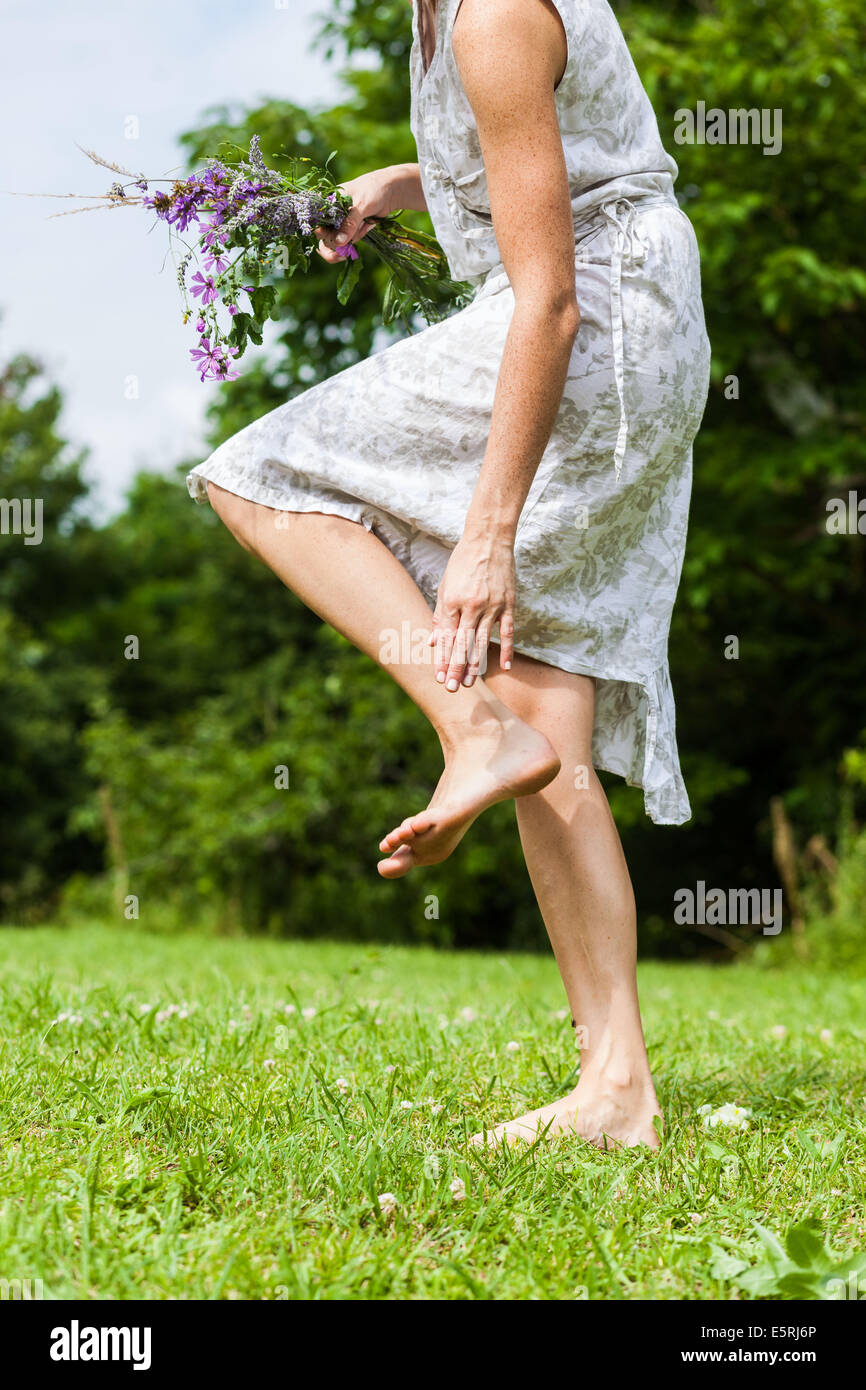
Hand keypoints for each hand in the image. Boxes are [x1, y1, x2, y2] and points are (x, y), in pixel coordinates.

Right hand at [316, 168, 398, 264]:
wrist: (390, 192)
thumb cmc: (372, 190)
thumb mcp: (360, 206)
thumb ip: (349, 223)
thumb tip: (338, 242)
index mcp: (328, 204)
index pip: (317, 223)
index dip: (323, 234)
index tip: (335, 241)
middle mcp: (332, 215)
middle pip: (324, 237)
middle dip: (335, 243)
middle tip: (345, 246)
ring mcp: (341, 224)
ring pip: (336, 242)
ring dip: (348, 242)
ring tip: (362, 227)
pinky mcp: (350, 231)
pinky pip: (348, 242)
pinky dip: (355, 240)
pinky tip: (365, 228)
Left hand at [430, 533, 515, 689]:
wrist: (488, 540)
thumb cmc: (462, 563)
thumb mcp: (445, 586)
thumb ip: (440, 616)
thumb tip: (434, 642)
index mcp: (453, 602)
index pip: (447, 637)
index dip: (444, 659)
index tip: (440, 678)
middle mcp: (472, 606)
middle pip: (464, 644)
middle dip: (457, 668)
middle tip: (453, 689)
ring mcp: (492, 606)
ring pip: (483, 641)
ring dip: (477, 664)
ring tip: (472, 683)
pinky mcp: (508, 604)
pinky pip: (507, 632)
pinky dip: (507, 650)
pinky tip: (504, 667)